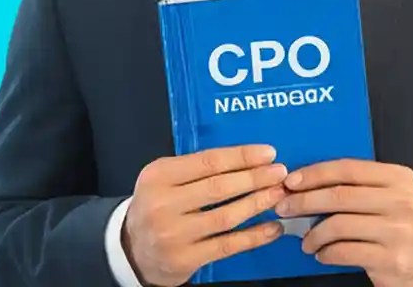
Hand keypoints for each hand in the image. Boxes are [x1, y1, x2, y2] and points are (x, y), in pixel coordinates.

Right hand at [122, 144, 288, 286]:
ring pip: (226, 216)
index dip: (242, 157)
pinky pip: (228, 245)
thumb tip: (247, 160)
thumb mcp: (164, 179)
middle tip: (279, 173)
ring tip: (278, 195)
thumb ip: (196, 169)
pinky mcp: (185, 259)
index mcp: (159, 175)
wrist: (133, 248)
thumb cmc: (157, 206)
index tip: (268, 153)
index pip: (208, 161)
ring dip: (258, 204)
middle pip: (219, 188)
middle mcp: (163, 204)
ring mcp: (174, 234)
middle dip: (255, 179)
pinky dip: (254, 236)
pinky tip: (272, 228)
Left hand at [278, 159, 412, 286]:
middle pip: (340, 195)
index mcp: (399, 178)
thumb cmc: (392, 225)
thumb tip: (301, 184)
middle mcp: (403, 201)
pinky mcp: (393, 259)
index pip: (348, 168)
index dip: (315, 174)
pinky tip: (322, 253)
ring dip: (313, 233)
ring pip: (339, 225)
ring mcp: (400, 231)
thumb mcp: (382, 197)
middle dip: (304, 201)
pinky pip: (346, 251)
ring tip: (306, 240)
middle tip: (284, 208)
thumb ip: (352, 187)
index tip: (291, 182)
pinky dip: (326, 252)